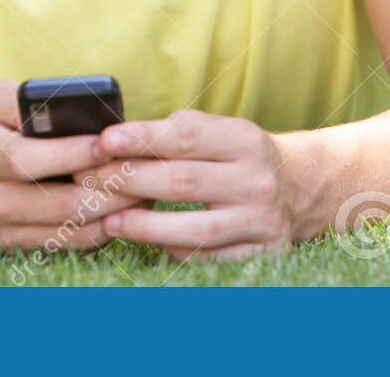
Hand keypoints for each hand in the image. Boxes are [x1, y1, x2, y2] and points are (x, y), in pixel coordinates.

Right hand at [0, 80, 143, 250]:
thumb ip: (27, 100)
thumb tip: (72, 105)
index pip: (28, 160)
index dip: (72, 154)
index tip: (109, 142)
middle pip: (59, 202)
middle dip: (108, 186)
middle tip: (143, 168)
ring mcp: (2, 231)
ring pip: (69, 228)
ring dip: (114, 211)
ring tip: (145, 189)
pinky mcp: (17, 249)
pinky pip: (67, 245)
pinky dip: (101, 230)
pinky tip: (125, 212)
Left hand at [82, 109, 299, 261]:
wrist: (298, 187)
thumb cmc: (238, 157)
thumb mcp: (219, 132)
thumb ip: (175, 133)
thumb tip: (113, 142)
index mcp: (244, 139)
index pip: (186, 136)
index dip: (142, 138)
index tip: (105, 141)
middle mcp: (257, 179)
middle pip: (184, 182)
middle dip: (131, 181)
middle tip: (91, 180)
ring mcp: (263, 219)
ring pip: (196, 228)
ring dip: (146, 226)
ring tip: (110, 221)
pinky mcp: (263, 252)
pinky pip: (210, 258)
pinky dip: (176, 251)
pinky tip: (149, 243)